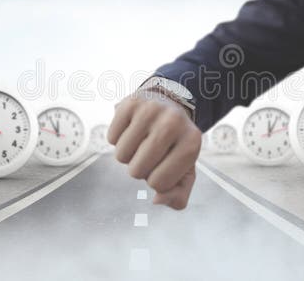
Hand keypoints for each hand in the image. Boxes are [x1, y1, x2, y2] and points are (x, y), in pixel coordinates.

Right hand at [108, 90, 200, 209]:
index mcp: (191, 143)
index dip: (156, 181)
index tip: (162, 166)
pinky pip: (111, 138)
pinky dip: (118, 139)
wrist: (169, 104)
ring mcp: (151, 110)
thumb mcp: (184, 169)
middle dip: (139, 169)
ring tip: (141, 141)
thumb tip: (157, 200)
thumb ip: (177, 195)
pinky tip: (132, 130)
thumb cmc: (175, 143)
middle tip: (150, 153)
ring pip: (121, 156)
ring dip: (128, 155)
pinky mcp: (131, 103)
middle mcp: (173, 123)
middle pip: (137, 171)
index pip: (159, 184)